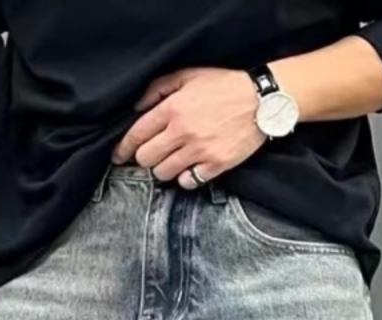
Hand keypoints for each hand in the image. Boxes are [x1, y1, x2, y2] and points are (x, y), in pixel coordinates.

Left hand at [112, 67, 263, 186]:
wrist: (261, 101)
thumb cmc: (224, 86)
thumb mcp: (189, 75)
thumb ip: (159, 88)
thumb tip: (137, 107)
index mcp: (173, 108)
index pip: (137, 135)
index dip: (124, 148)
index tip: (119, 156)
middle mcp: (183, 131)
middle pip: (146, 158)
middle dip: (145, 158)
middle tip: (152, 154)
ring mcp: (199, 151)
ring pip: (163, 173)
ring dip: (164, 169)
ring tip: (172, 160)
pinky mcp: (215, 165)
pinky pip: (188, 182)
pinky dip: (185, 178)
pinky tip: (189, 169)